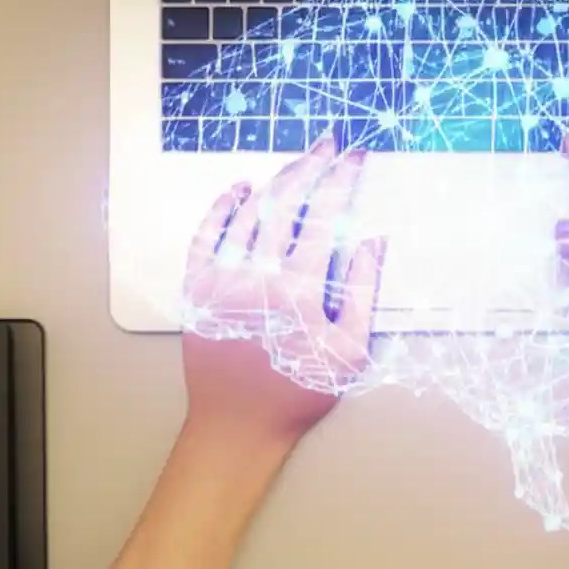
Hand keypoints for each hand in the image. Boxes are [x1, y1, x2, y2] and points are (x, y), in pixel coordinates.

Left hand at [180, 135, 387, 442]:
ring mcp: (222, 278)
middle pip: (286, 201)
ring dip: (274, 181)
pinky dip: (223, 206)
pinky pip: (207, 234)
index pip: (325, 215)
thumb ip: (362, 292)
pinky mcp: (196, 288)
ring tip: (295, 163)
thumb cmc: (298, 391)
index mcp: (299, 287)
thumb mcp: (349, 350)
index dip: (342, 178)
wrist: (237, 425)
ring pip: (249, 212)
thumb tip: (373, 241)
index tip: (354, 156)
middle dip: (310, 165)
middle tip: (327, 143)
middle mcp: (257, 274)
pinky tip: (239, 189)